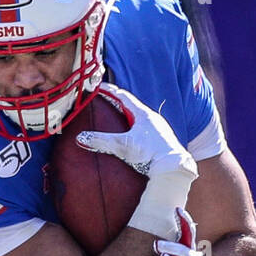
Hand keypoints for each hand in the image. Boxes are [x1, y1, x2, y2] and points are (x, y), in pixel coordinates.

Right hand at [75, 84, 196, 182]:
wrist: (174, 168)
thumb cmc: (151, 154)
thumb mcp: (123, 146)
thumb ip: (102, 141)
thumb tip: (81, 138)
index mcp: (143, 114)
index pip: (123, 96)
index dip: (110, 91)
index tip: (99, 87)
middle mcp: (152, 119)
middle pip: (131, 107)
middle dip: (117, 104)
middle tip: (105, 102)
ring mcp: (158, 130)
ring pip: (139, 119)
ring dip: (127, 117)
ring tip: (116, 120)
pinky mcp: (161, 142)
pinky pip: (145, 130)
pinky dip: (135, 130)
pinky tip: (132, 138)